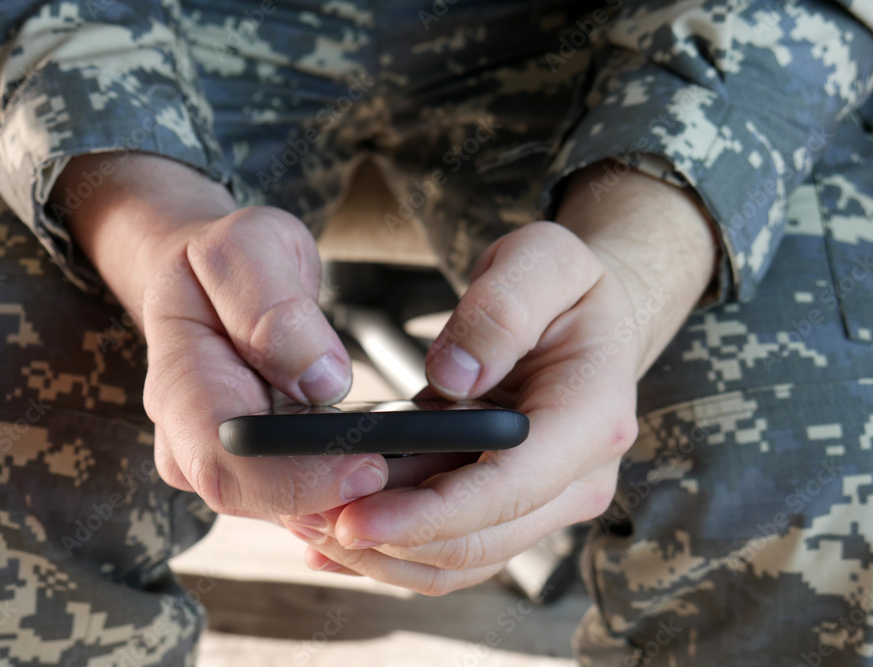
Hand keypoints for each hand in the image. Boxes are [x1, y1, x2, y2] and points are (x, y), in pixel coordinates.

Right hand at [52, 153, 387, 518]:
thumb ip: (273, 307)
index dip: (296, 478)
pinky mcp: (257, 470)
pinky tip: (398, 469)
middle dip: (336, 499)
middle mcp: (189, 439)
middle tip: (410, 478)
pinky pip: (305, 499)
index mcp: (178, 382)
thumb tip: (320, 381)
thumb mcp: (246, 249)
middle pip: (257, 501)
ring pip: (288, 510)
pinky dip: (351, 491)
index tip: (368, 466)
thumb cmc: (228, 262)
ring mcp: (222, 461)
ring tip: (418, 471)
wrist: (211, 280)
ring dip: (352, 502)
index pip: (224, 459)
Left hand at [281, 163, 717, 591]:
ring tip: (306, 527)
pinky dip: (393, 552)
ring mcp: (547, 502)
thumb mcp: (543, 261)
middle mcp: (577, 478)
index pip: (508, 489)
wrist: (587, 319)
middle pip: (477, 541)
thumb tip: (453, 376)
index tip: (354, 517)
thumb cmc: (564, 285)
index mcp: (590, 419)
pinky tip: (333, 540)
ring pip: (458, 560)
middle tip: (304, 521)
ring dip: (382, 557)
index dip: (429, 514)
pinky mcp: (512, 509)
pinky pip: (451, 549)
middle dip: (389, 543)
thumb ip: (501, 311)